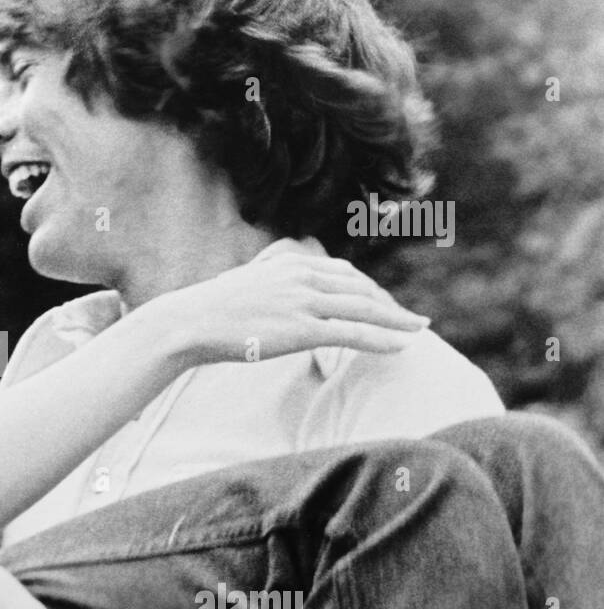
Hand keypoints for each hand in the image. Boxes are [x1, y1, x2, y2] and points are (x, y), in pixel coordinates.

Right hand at [169, 253, 427, 361]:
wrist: (189, 321)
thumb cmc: (210, 308)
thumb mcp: (245, 282)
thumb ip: (268, 278)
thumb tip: (273, 287)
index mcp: (290, 262)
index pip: (342, 272)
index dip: (369, 288)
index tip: (383, 302)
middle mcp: (302, 276)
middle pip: (360, 288)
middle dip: (389, 304)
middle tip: (411, 318)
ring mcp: (304, 302)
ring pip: (364, 309)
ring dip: (397, 320)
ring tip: (419, 329)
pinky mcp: (302, 329)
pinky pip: (353, 334)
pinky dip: (382, 339)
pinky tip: (402, 346)